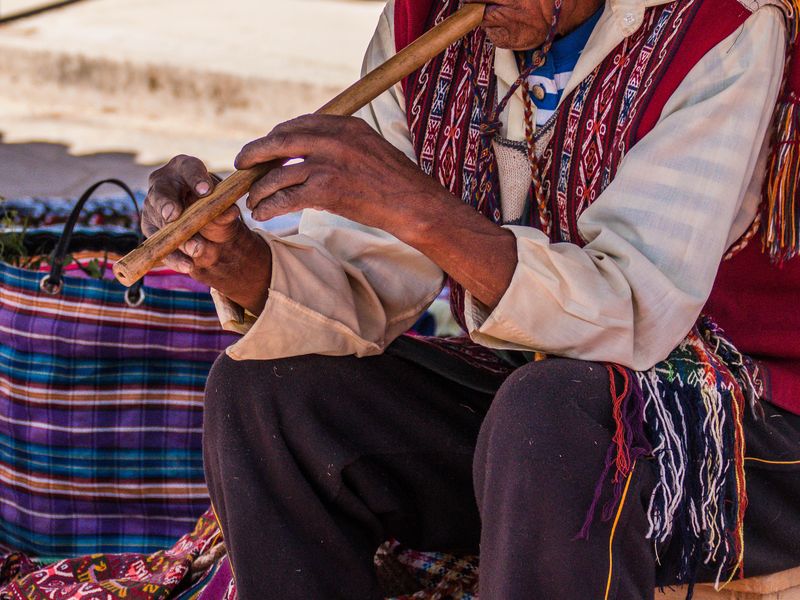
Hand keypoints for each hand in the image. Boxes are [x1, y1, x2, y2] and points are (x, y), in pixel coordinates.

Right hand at [142, 154, 270, 314]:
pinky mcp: (150, 230)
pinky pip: (159, 245)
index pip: (188, 168)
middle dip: (167, 205)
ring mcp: (153, 207)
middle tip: (173, 216)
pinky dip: (175, 257)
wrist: (208, 227)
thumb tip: (230, 211)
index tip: (206, 191)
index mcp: (184, 169)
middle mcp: (163, 184)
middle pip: (162, 194)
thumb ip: (224, 208)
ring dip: (176, 237)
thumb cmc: (213, 206)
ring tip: (196, 249)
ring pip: (160, 222)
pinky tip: (187, 265)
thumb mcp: (222, 207)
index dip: (195, 178)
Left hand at [235, 114, 452, 240]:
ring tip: (252, 201)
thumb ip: (339, 144)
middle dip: (254, 154)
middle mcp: (333, 139)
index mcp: (344, 124)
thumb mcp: (369, 147)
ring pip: (277, 174)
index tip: (264, 150)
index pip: (297, 125)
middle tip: (240, 165)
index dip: (275, 138)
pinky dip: (269, 207)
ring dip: (259, 190)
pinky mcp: (325, 190)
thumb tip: (308, 153)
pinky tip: (262, 214)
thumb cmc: (395, 182)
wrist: (414, 204)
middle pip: (278, 141)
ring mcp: (328, 164)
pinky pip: (285, 198)